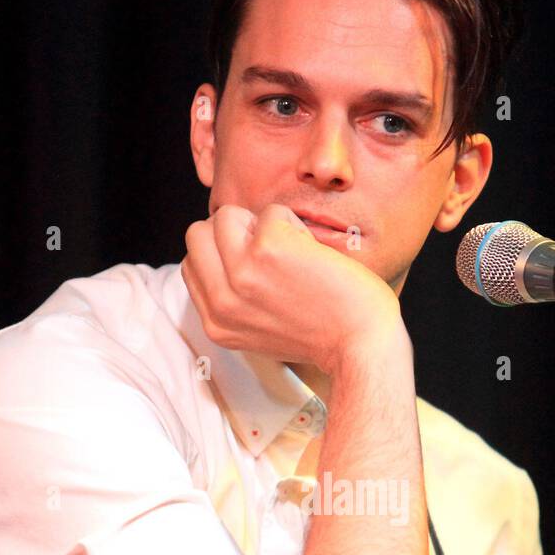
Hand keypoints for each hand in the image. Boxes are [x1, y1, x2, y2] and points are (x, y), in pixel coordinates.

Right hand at [181, 203, 401, 374]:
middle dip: (233, 231)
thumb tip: (226, 255)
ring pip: (227, 214)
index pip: (192, 265)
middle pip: (198, 234)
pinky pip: (272, 211)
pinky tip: (313, 253)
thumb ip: (236, 300)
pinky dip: (295, 223)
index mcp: (217, 324)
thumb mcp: (261, 330)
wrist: (361, 343)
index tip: (255, 264)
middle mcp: (222, 301)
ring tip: (292, 251)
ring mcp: (241, 274)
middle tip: (271, 252)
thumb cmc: (324, 334)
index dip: (222, 253)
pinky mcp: (267, 249)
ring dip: (262, 224)